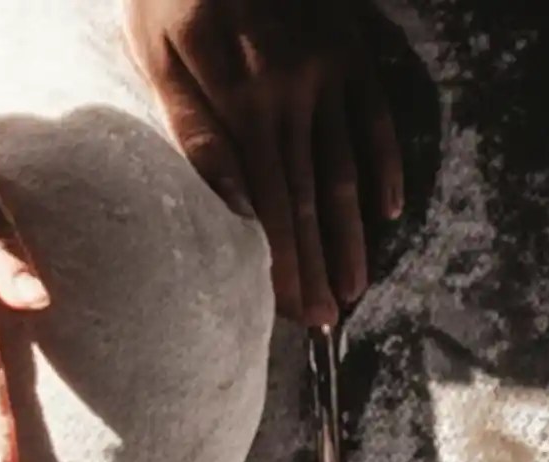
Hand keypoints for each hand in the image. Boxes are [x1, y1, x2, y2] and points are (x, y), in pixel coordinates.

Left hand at [123, 0, 402, 324]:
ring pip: (347, 169)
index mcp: (245, 106)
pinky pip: (377, 118)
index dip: (285, 263)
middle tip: (330, 321)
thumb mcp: (158, 57)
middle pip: (312, 200)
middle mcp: (297, 97)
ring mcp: (331, 75)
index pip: (270, 206)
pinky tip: (390, 210)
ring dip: (354, 233)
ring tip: (358, 285)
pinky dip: (386, 166)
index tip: (296, 310)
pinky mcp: (351, 53)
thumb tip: (231, 202)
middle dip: (320, 265)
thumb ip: (194, 129)